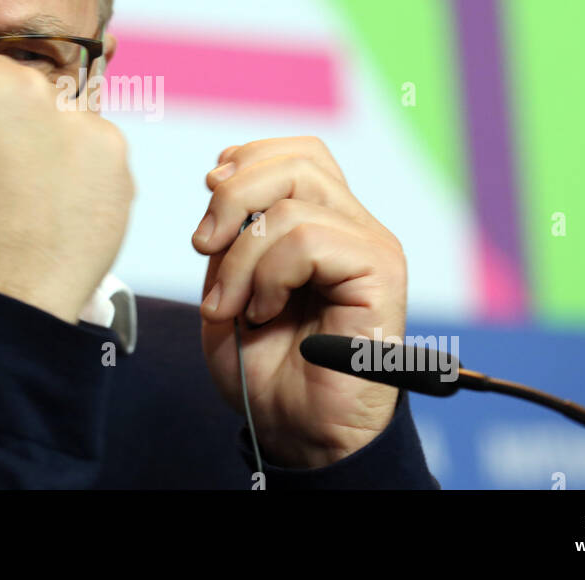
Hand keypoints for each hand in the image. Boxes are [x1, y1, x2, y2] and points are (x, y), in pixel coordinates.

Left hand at [191, 137, 406, 467]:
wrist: (296, 431)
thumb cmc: (267, 368)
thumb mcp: (228, 284)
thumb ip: (232, 230)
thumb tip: (222, 175)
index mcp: (323, 222)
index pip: (296, 153)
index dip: (245, 163)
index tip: (208, 207)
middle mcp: (352, 227)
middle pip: (297, 160)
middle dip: (232, 196)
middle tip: (204, 248)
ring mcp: (370, 247)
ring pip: (292, 202)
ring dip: (241, 257)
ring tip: (234, 306)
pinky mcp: (380, 274)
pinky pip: (308, 240)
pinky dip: (268, 275)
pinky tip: (264, 313)